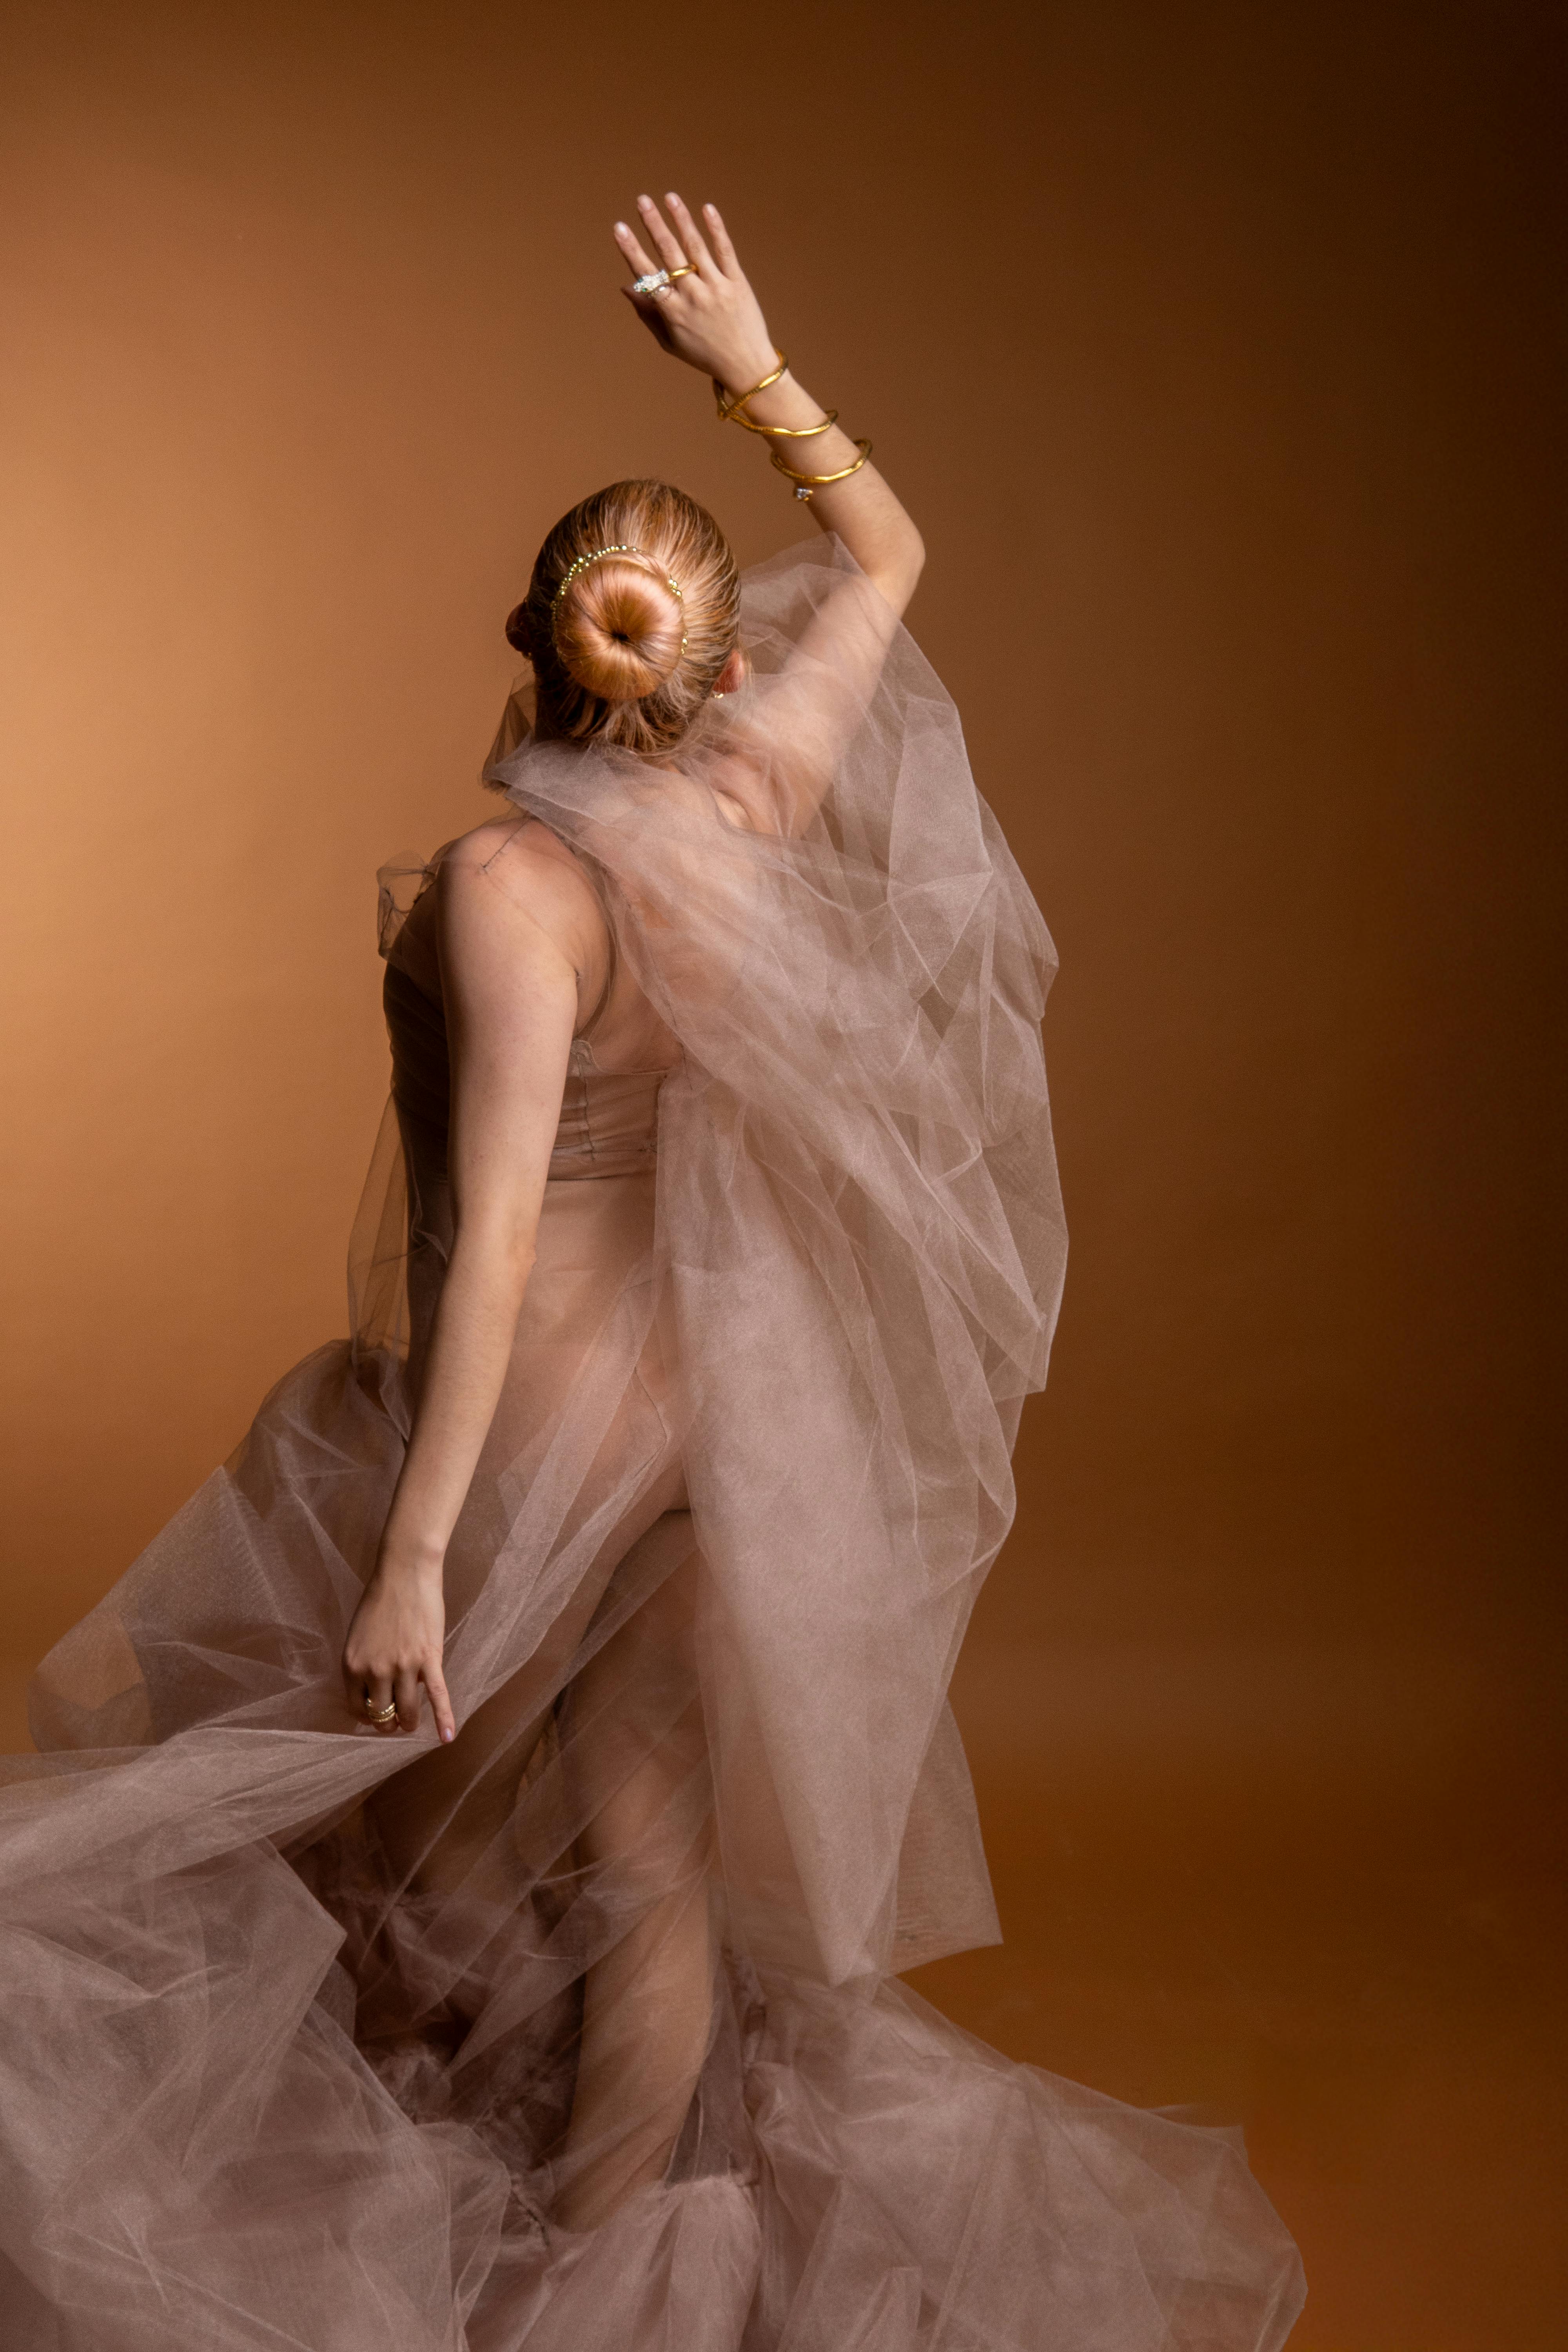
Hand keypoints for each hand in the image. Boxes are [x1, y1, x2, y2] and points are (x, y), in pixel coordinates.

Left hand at [341, 1550, 455, 1741]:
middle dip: (389, 1723)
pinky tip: (447, 1737)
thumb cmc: (380, 1599)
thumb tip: (373, 1691)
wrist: (405, 1572)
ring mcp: (403, 1667)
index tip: (376, 1715)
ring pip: (408, 1711)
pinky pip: (437, 1696)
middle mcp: (375, 1671)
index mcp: (353, 1665)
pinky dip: (443, 1719)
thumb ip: (362, 1664)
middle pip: (382, 1714)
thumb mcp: (359, 1636)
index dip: (368, 1716)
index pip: (357, 1708)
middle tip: (395, 1724)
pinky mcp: (429, 1660)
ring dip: (409, 1722)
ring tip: (412, 1725)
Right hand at [614, 193, 777, 396]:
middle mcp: (693, 297)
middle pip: (670, 254)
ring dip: (681, 219)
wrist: (745, 367)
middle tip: (642, 200)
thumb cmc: (703, 355)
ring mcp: (716, 289)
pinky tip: (707, 208)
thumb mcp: (670, 342)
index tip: (619, 228)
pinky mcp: (738, 284)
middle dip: (654, 225)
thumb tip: (627, 287)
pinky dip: (716, 229)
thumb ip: (648, 315)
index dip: (632, 250)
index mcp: (673, 312)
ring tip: (669, 197)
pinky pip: (725, 251)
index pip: (648, 275)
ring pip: (696, 247)